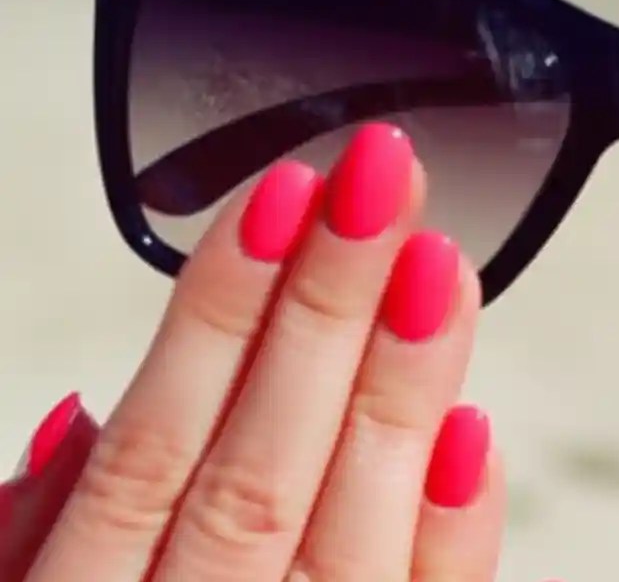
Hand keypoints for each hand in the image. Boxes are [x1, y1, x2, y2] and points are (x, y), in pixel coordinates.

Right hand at [15, 123, 505, 580]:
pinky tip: (477, 432)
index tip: (284, 196)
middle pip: (263, 461)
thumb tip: (80, 415)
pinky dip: (453, 532)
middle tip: (380, 183)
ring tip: (438, 264)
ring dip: (400, 386)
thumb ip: (39, 527)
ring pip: (351, 521)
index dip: (219, 313)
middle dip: (327, 308)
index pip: (153, 445)